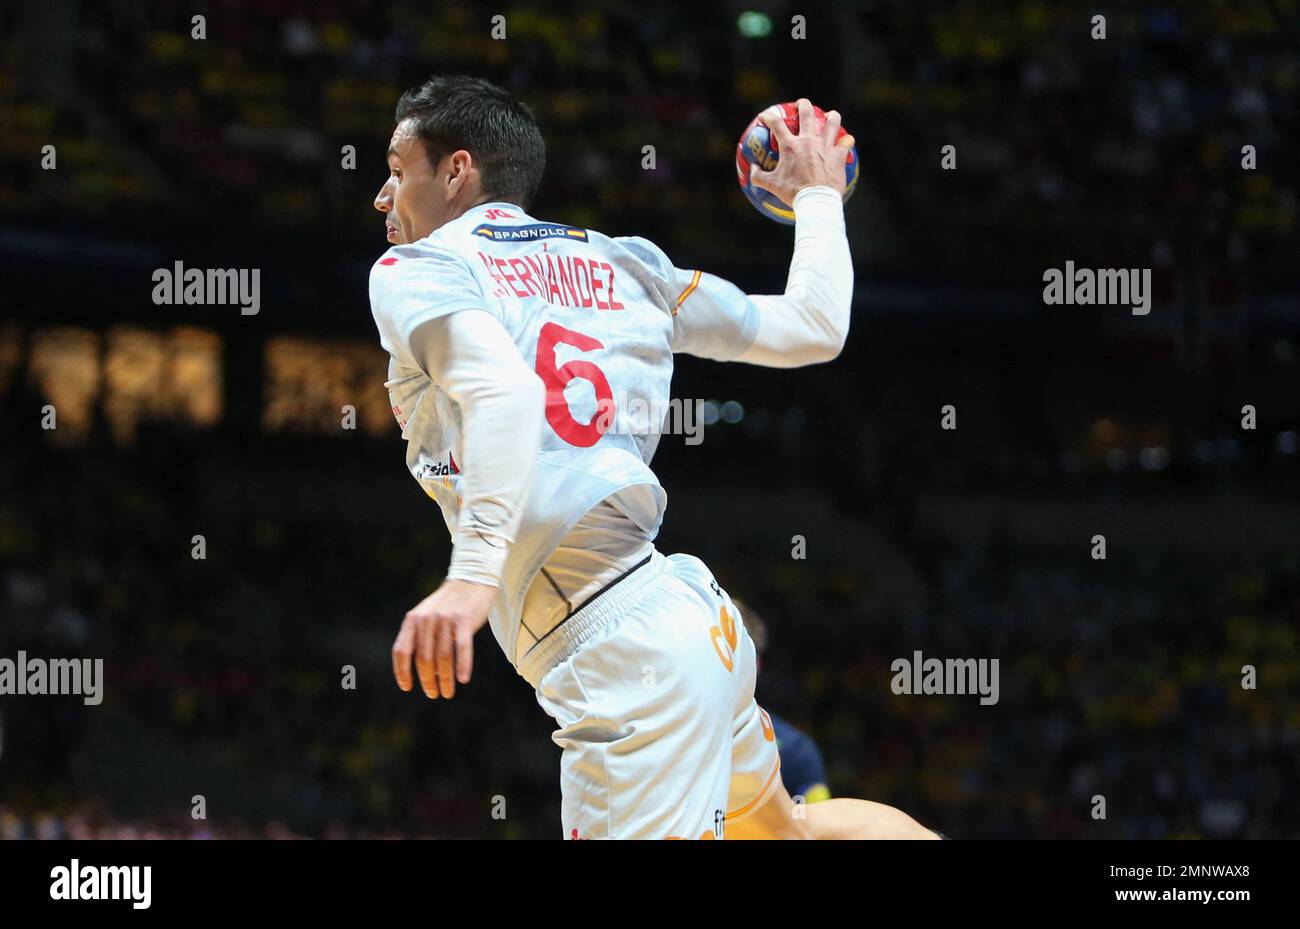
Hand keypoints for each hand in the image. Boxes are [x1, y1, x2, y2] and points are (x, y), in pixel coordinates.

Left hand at [392, 578, 495, 698]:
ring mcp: (445, 619)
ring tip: (447, 692)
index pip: (402, 651)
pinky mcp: (464, 620)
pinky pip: (461, 648)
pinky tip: (463, 679)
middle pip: (423, 658)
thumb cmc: (449, 604)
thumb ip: (419, 635)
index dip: (402, 672)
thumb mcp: (426, 615)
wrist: (472, 580)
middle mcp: (426, 619)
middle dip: (427, 680)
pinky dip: (462, 666)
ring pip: (442, 657)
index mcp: (413, 619)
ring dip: (444, 679)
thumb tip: (419, 669)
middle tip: (433, 694)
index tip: (407, 687)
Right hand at [750, 98, 855, 206]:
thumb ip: (758, 176)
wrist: (815, 200)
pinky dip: (847, 141)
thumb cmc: (793, 192)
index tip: (765, 115)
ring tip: (830, 115)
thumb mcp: (771, 186)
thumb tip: (752, 169)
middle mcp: (808, 140)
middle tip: (800, 105)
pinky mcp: (838, 156)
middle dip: (802, 105)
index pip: (776, 124)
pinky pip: (846, 143)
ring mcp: (825, 146)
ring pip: (832, 122)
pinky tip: (848, 140)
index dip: (768, 116)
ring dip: (831, 116)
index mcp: (790, 145)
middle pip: (806, 113)